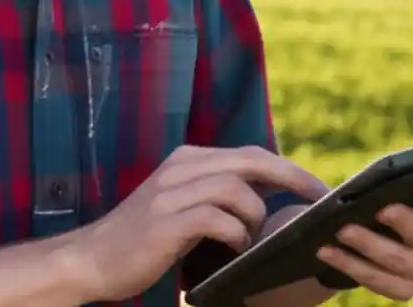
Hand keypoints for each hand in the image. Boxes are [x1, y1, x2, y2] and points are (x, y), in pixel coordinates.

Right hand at [64, 144, 329, 302]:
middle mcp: (180, 168)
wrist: (93, 259)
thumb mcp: (184, 206)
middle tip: (318, 201)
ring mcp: (170, 193)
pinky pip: (215, 217)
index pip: (251, 154)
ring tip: (251, 239)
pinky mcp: (164, 221)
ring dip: (254, 216)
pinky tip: (233, 247)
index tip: (319, 189)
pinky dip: (234, 233)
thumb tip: (270, 192)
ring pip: (235, 188)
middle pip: (251, 160)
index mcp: (188, 160)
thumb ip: (220, 194)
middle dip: (292, 178)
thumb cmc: (145, 239)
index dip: (289, 169)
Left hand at [316, 190, 412, 301]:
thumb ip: (392, 183)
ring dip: (370, 245)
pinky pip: (378, 281)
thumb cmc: (383, 198)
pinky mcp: (402, 290)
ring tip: (342, 229)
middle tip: (380, 210)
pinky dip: (350, 264)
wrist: (368, 230)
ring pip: (401, 263)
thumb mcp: (390, 187)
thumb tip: (376, 183)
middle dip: (406, 224)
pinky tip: (326, 250)